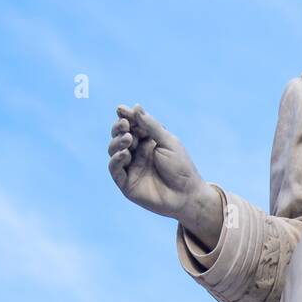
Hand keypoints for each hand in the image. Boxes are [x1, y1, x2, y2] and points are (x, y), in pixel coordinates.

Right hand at [107, 104, 222, 246]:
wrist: (187, 195)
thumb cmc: (181, 168)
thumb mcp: (168, 142)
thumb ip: (151, 126)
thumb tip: (136, 106)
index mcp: (147, 141)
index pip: (131, 125)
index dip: (126, 117)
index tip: (121, 110)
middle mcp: (137, 153)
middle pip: (119, 136)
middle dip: (119, 128)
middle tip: (125, 125)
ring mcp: (130, 167)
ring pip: (114, 150)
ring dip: (118, 142)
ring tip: (128, 139)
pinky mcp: (126, 183)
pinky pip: (114, 169)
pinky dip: (116, 159)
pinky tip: (124, 153)